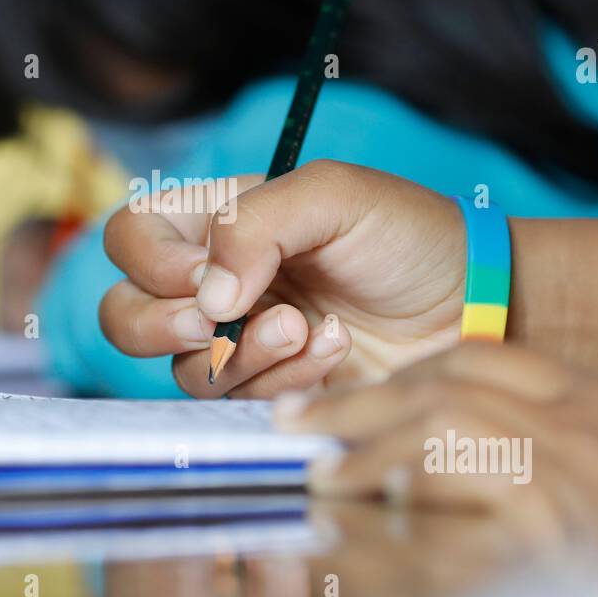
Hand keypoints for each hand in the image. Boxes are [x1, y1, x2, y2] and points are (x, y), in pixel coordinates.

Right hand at [99, 160, 467, 397]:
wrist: (472, 306)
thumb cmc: (410, 236)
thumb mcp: (336, 195)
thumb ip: (254, 225)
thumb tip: (205, 294)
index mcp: (218, 220)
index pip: (130, 236)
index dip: (148, 261)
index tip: (204, 273)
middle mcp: (215, 279)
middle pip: (125, 312)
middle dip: (163, 323)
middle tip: (220, 318)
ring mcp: (238, 338)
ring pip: (180, 366)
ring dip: (240, 351)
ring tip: (309, 328)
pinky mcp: (269, 388)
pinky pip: (235, 400)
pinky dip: (280, 378)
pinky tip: (333, 350)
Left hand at [278, 343, 597, 596]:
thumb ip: (564, 439)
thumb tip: (479, 448)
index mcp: (590, 400)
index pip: (476, 360)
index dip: (402, 375)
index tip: (356, 396)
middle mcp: (575, 424)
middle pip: (445, 387)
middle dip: (364, 406)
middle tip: (302, 429)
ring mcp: (571, 474)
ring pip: (442, 434)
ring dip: (370, 453)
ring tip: (320, 478)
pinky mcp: (566, 532)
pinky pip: (462, 520)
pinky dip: (405, 524)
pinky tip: (366, 533)